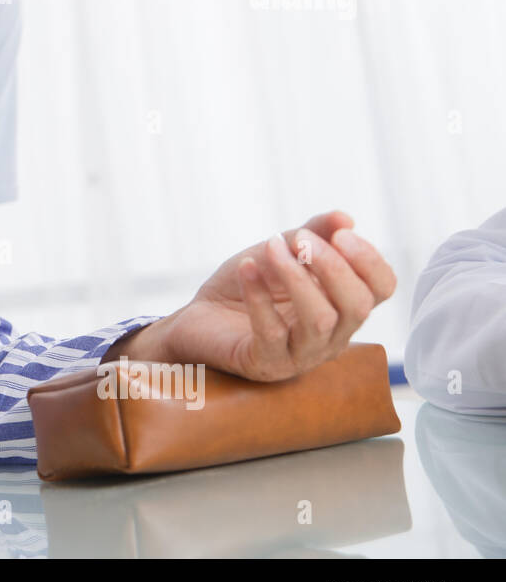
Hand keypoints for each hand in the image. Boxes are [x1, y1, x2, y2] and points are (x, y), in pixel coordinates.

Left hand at [124, 210, 396, 381]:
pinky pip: (271, 332)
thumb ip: (312, 233)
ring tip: (270, 247)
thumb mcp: (280, 251)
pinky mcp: (265, 364)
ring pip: (320, 320)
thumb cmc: (248, 285)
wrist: (199, 318)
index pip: (382, 289)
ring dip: (296, 277)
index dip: (369, 259)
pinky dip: (259, 296)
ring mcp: (300, 355)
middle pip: (357, 305)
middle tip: (300, 240)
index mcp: (343, 307)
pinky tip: (246, 268)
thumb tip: (345, 217)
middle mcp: (331, 336)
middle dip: (332, 266)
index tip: (340, 232)